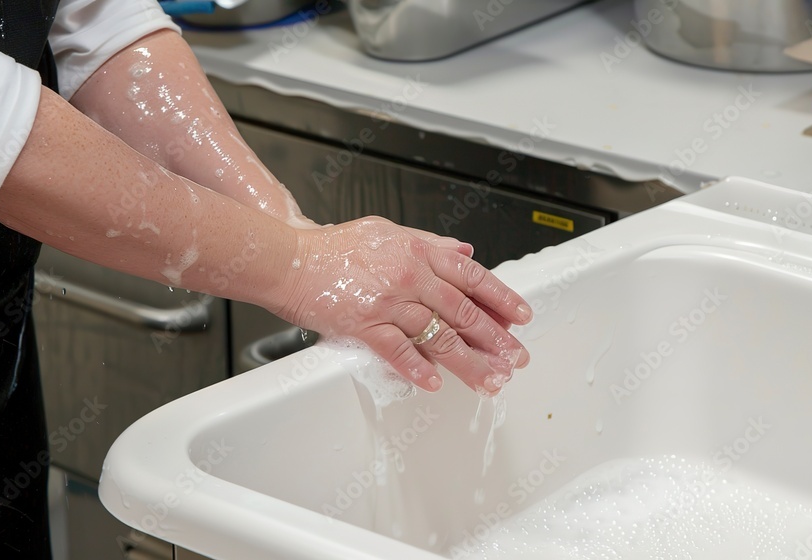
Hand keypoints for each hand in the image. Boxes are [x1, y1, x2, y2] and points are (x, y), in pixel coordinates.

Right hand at [276, 217, 531, 393]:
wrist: (289, 261)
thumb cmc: (333, 248)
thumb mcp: (388, 231)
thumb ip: (430, 243)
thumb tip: (465, 252)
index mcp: (419, 253)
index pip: (472, 277)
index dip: (502, 298)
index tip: (521, 317)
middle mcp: (409, 276)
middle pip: (463, 312)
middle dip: (496, 339)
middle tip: (516, 359)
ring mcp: (388, 302)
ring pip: (438, 336)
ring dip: (469, 362)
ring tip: (490, 381)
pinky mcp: (364, 324)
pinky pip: (397, 350)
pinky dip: (417, 368)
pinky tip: (435, 383)